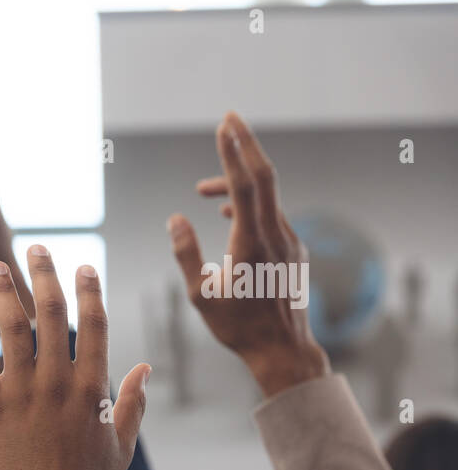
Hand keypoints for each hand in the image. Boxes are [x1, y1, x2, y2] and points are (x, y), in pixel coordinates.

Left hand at [0, 249, 149, 469]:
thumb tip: (146, 368)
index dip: (88, 291)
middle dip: (45, 275)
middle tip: (36, 248)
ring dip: (2, 290)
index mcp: (93, 389)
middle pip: (52, 314)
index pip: (93, 326)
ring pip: (12, 326)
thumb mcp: (121, 447)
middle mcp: (59, 383)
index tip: (83, 267)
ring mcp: (22, 393)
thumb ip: (134, 404)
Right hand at [167, 111, 328, 396]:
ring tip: (205, 188)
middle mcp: (276, 235)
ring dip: (238, 184)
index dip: (232, 152)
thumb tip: (175, 218)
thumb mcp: (200, 294)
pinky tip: (228, 212)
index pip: (244, 186)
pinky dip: (250, 204)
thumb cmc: (237, 327)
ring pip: (267, 197)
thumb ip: (186, 252)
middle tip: (231, 119)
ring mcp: (290, 241)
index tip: (223, 125)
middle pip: (265, 177)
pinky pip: (272, 213)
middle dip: (246, 145)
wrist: (283, 349)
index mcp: (252, 244)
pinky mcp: (293, 249)